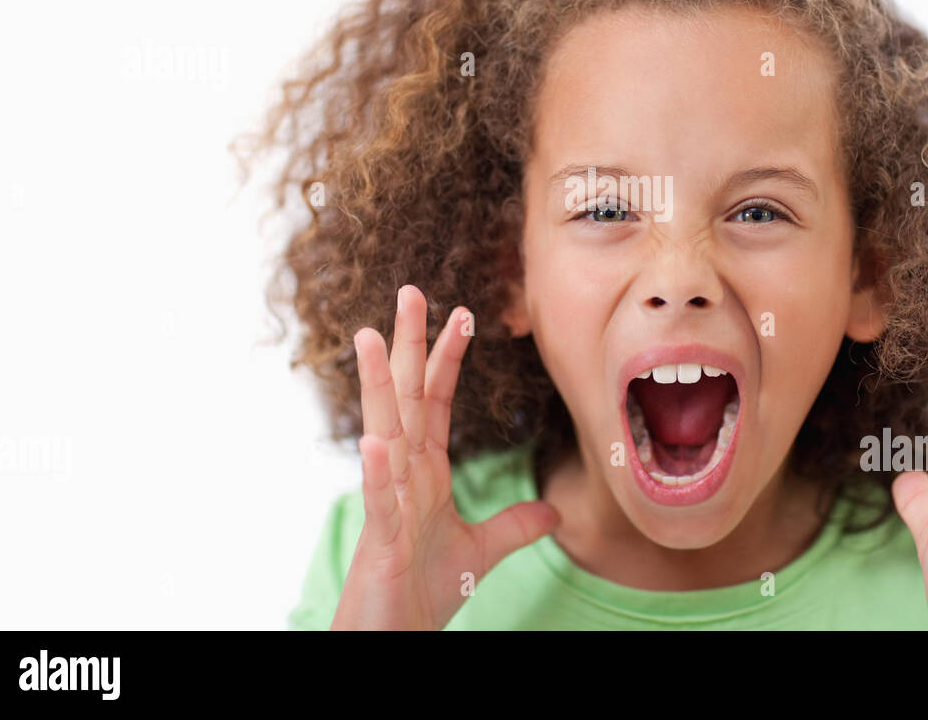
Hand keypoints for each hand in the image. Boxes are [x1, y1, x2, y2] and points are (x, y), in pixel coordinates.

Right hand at [330, 284, 560, 629]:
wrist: (394, 636)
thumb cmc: (422, 590)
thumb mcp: (482, 550)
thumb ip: (515, 525)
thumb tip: (555, 512)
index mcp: (425, 471)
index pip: (437, 401)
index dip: (449, 357)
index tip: (462, 312)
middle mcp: (404, 474)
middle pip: (408, 398)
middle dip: (410, 345)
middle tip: (409, 291)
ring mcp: (390, 502)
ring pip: (385, 433)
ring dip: (380, 387)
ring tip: (372, 338)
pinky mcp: (383, 538)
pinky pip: (381, 499)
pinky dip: (378, 471)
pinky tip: (375, 439)